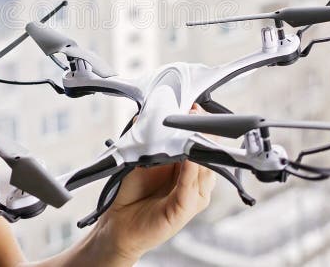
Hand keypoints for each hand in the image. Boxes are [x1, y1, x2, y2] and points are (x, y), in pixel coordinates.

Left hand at [98, 104, 216, 262]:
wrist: (119, 222)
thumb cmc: (133, 192)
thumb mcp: (143, 158)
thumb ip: (150, 138)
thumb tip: (150, 112)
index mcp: (190, 169)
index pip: (205, 144)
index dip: (201, 126)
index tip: (195, 108)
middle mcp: (196, 183)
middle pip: (210, 154)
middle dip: (203, 132)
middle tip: (196, 113)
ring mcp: (193, 197)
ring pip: (204, 169)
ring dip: (199, 148)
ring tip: (194, 128)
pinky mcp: (184, 210)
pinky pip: (190, 187)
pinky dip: (191, 170)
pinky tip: (189, 157)